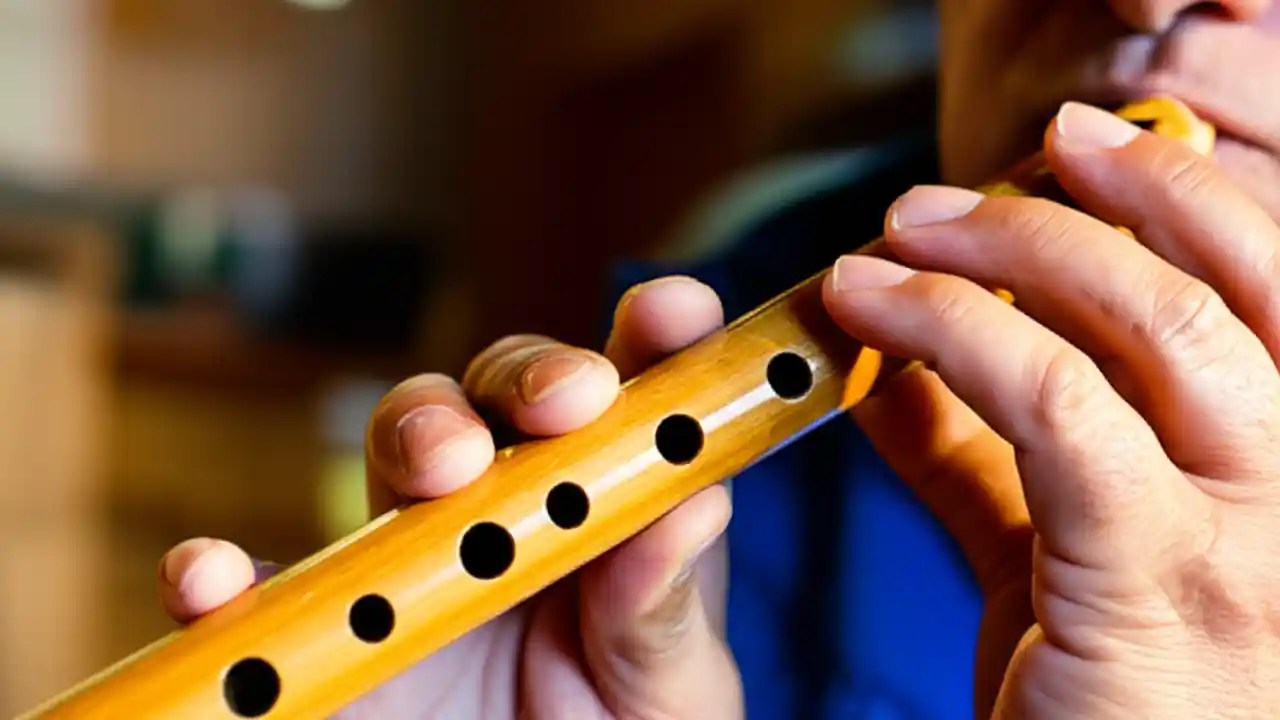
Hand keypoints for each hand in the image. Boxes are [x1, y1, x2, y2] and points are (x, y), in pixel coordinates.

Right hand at [155, 277, 742, 718]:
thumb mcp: (670, 696)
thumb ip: (665, 612)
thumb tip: (697, 504)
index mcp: (613, 514)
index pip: (633, 399)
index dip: (656, 337)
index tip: (676, 312)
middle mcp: (514, 511)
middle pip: (505, 395)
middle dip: (530, 374)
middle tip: (566, 402)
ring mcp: (417, 558)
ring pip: (400, 444)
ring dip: (416, 429)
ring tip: (440, 467)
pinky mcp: (326, 628)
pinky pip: (265, 585)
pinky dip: (229, 570)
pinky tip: (220, 573)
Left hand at [825, 101, 1279, 716]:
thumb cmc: (1088, 699)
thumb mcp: (1045, 558)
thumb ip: (983, 458)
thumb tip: (889, 367)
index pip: (1265, 289)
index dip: (1175, 199)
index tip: (1067, 152)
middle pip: (1218, 288)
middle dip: (1084, 207)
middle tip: (951, 189)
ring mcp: (1254, 544)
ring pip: (1153, 327)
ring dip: (1007, 255)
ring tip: (893, 237)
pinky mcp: (1160, 586)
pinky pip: (1061, 413)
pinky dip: (955, 337)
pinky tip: (870, 313)